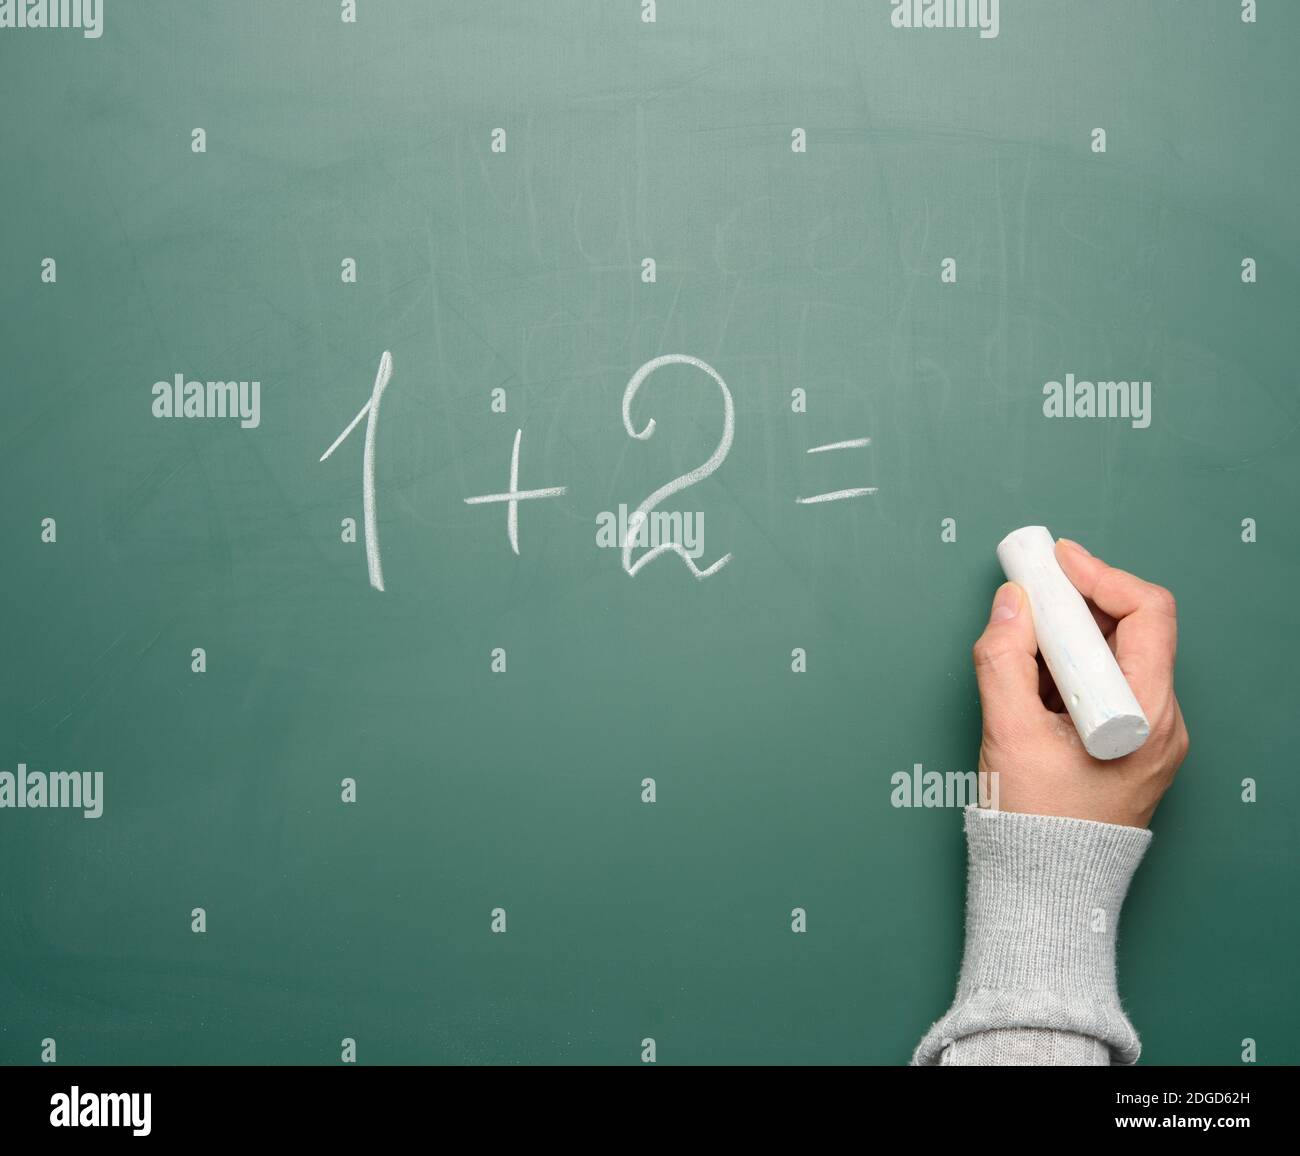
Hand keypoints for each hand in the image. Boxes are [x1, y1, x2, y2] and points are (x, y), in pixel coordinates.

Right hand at [971, 538, 1189, 827]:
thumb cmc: (1035, 824)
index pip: (1146, 614)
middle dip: (1077, 604)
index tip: (1057, 562)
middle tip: (1031, 588)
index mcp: (1146, 716)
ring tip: (1021, 638)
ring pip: (1115, 658)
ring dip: (1068, 637)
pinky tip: (1031, 675)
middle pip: (1131, 631)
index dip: (1100, 577)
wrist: (1046, 888)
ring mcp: (1148, 737)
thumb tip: (1010, 604)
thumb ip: (1003, 660)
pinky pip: (1105, 687)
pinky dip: (1069, 668)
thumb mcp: (1009, 733)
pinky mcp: (1128, 747)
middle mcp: (1161, 723)